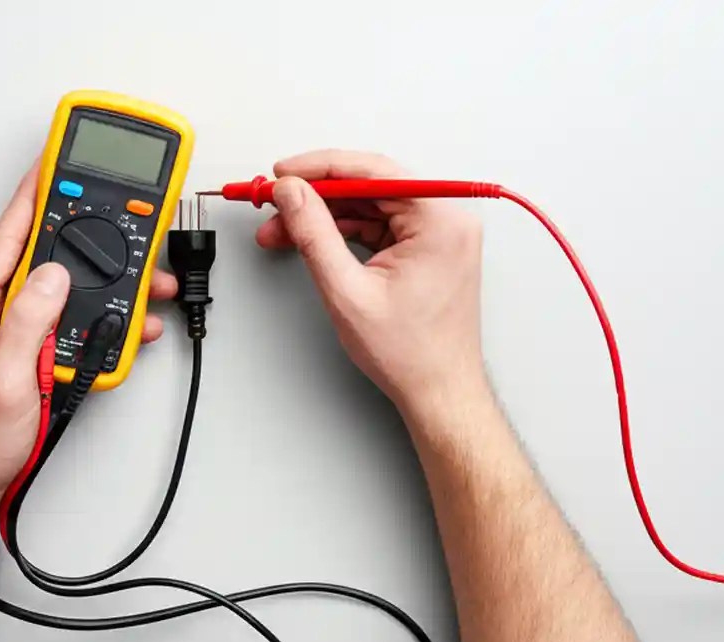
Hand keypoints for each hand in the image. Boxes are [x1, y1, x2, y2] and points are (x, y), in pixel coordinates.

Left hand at [0, 158, 177, 510]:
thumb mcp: (4, 380)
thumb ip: (28, 320)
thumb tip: (53, 274)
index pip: (7, 236)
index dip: (36, 193)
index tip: (59, 160)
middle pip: (38, 258)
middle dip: (84, 239)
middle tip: (120, 215)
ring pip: (56, 294)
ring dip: (98, 289)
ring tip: (140, 287)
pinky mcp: (17, 356)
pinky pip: (59, 326)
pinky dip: (91, 323)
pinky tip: (117, 327)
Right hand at [257, 149, 488, 418]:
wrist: (438, 392)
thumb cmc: (412, 354)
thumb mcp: (348, 291)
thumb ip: (315, 234)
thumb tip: (293, 194)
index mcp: (440, 220)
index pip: (372, 170)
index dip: (320, 167)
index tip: (283, 173)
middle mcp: (447, 219)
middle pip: (370, 184)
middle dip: (316, 194)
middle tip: (275, 200)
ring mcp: (439, 233)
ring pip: (370, 205)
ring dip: (325, 215)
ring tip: (282, 228)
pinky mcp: (427, 247)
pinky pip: (379, 224)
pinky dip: (344, 230)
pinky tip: (311, 238)